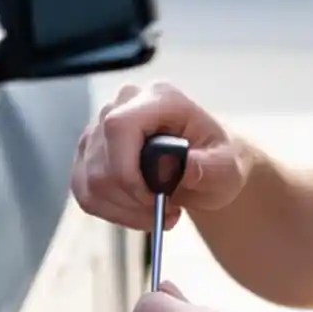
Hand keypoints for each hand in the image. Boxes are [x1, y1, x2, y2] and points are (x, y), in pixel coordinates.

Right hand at [72, 82, 251, 230]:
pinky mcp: (89, 151)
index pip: (118, 127)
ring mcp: (100, 126)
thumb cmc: (217, 162)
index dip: (128, 172)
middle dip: (131, 200)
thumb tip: (189, 168)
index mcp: (159, 98)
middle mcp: (123, 103)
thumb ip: (213, 169)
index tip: (156, 200)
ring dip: (123, 209)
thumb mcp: (228, 169)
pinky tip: (137, 211)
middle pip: (101, 161)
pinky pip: (84, 190)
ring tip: (156, 212)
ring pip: (90, 180)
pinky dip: (111, 211)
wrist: (206, 164)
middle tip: (164, 213)